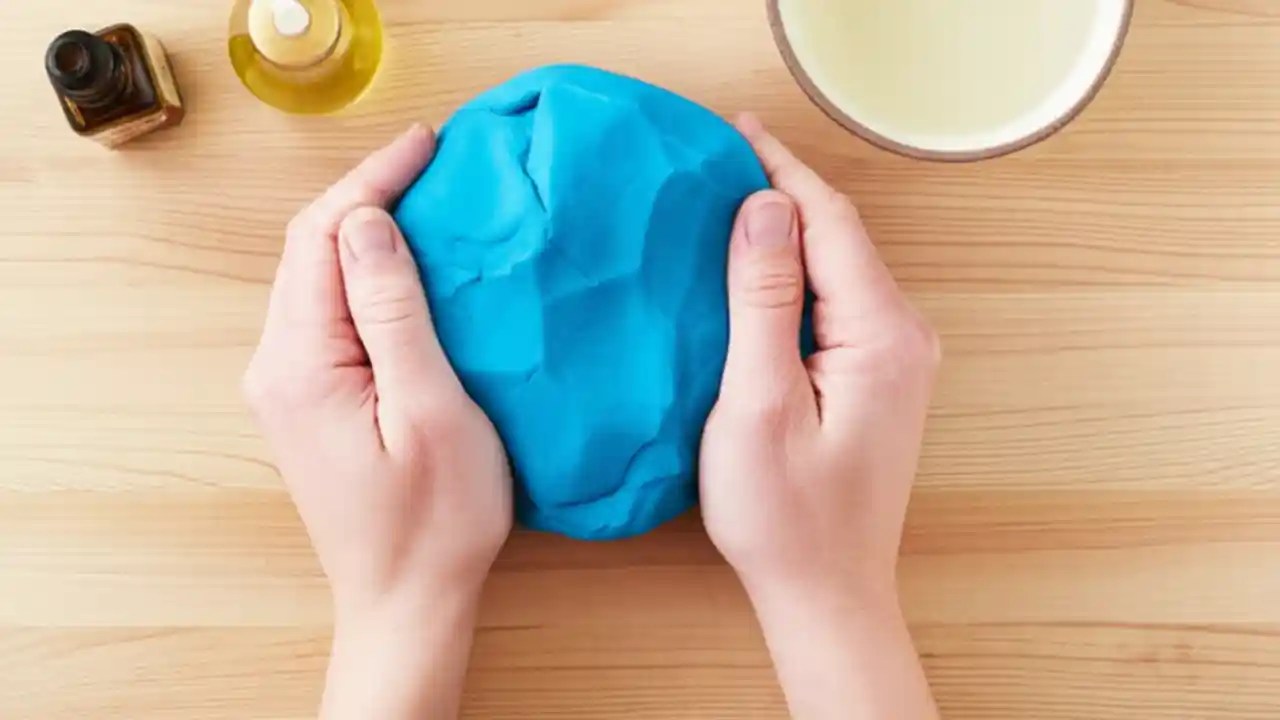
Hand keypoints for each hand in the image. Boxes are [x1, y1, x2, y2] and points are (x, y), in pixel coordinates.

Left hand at [243, 125, 511, 718]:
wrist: (405, 601)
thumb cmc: (434, 518)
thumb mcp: (429, 409)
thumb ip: (393, 313)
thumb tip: (369, 222)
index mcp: (300, 363)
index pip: (323, 238)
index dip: (373, 180)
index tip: (428, 142)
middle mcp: (276, 366)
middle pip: (311, 250)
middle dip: (367, 195)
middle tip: (432, 160)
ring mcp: (287, 385)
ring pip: (318, 278)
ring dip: (365, 231)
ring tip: (424, 197)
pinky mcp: (308, 400)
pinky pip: (328, 313)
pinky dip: (364, 274)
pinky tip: (406, 264)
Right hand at [700, 116, 939, 718]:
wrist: (826, 594)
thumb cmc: (786, 517)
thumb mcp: (758, 403)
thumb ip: (764, 302)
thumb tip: (763, 208)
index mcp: (881, 335)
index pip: (831, 222)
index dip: (781, 170)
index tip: (734, 132)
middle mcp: (905, 336)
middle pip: (841, 237)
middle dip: (783, 192)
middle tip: (719, 159)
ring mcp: (898, 358)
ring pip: (839, 266)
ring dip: (788, 232)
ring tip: (728, 201)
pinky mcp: (879, 377)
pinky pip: (838, 300)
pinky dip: (796, 273)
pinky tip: (756, 268)